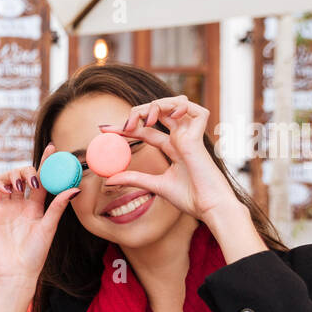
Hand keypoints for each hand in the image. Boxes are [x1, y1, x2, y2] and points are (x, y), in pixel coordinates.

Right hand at [0, 143, 79, 281]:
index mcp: (35, 206)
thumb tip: (75, 188)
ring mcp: (3, 207)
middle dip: (26, 170)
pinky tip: (4, 188)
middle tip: (32, 179)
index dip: (45, 163)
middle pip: (21, 176)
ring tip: (18, 186)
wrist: (16, 271)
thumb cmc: (35, 254)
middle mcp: (18, 204)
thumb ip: (58, 206)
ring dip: (11, 175)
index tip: (52, 148)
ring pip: (4, 179)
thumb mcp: (49, 227)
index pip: (40, 179)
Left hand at [99, 95, 241, 224]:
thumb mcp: (156, 185)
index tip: (103, 129)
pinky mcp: (200, 136)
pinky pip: (196, 110)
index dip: (125, 127)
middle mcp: (182, 137)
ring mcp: (191, 135)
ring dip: (156, 106)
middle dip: (137, 113)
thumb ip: (134, 178)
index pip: (146, 130)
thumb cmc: (190, 198)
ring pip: (175, 104)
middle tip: (121, 126)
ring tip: (142, 121)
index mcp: (173, 147)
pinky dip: (180, 106)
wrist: (208, 208)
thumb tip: (109, 179)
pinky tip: (164, 116)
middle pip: (158, 112)